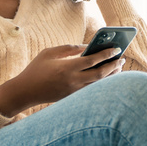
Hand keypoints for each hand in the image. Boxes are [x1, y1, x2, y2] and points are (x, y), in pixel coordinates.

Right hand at [0, 44, 124, 116]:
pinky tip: (107, 77)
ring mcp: (74, 92)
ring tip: (118, 67)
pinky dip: (102, 83)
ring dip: (110, 76)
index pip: (92, 61)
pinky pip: (92, 90)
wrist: (25, 92)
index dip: (106, 54)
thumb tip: (86, 47)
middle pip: (100, 74)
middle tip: (121, 58)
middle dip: (113, 66)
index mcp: (67, 68)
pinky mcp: (73, 98)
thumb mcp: (49, 53)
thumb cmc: (36, 69)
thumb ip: (68, 49)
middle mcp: (73, 81)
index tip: (117, 48)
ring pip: (98, 84)